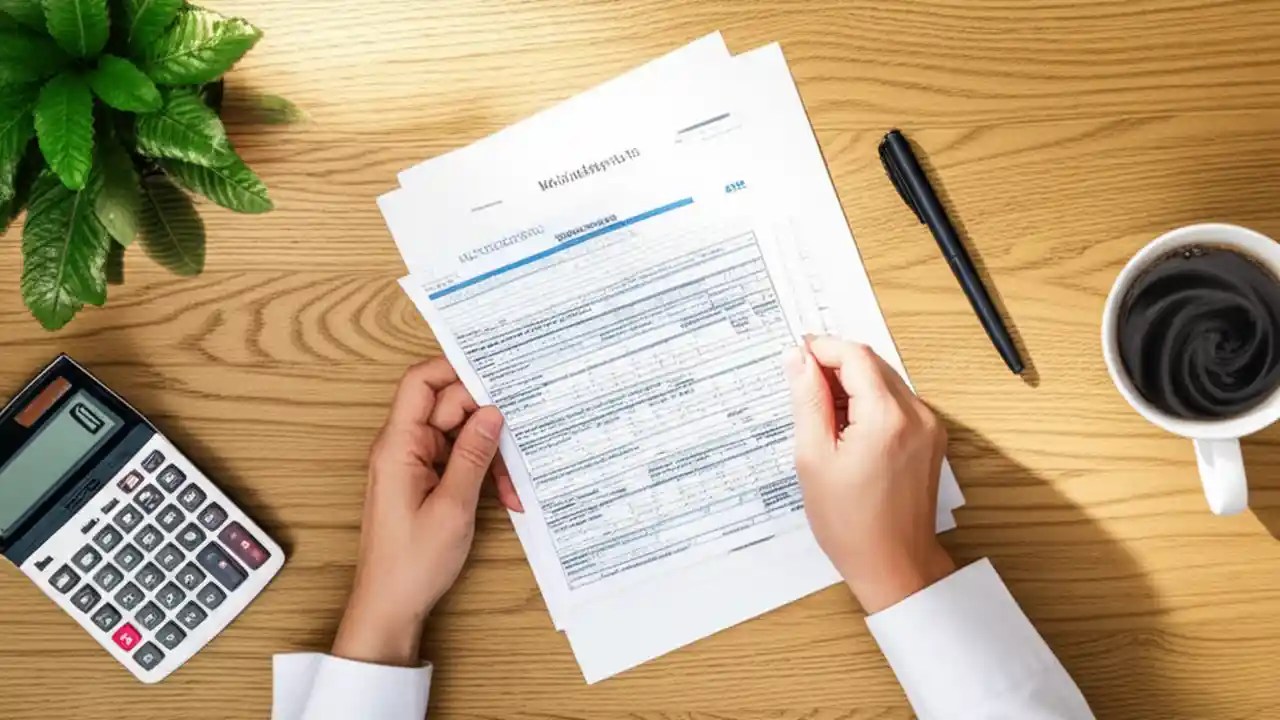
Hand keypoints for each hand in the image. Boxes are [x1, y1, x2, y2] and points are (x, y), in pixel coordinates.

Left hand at [331, 358, 520, 665]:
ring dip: (489, 455)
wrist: (389, 606)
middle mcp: (402, 447)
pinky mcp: (424, 480)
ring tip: (513, 485)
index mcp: (398, 445)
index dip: (456, 371)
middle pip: (448, 407)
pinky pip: (457, 458)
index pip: (421, 382)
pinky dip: (482, 472)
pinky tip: (504, 494)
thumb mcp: (453, 507)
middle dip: (486, 422)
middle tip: (519, 441)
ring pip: (460, 434)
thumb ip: (473, 455)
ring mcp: (413, 463)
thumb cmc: (412, 563)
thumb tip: (492, 412)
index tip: (496, 375)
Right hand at [782, 336, 954, 613]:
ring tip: (821, 413)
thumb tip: (798, 359)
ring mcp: (929, 426)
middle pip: (872, 363)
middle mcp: (917, 415)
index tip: (797, 354)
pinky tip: (845, 426)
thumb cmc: (851, 523)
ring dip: (852, 383)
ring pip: (885, 380)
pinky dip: (869, 402)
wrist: (894, 564)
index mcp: (887, 418)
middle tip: (801, 383)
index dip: (822, 348)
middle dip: (835, 364)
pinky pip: (897, 402)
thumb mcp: (814, 458)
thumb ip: (807, 401)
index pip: (854, 356)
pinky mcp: (931, 438)